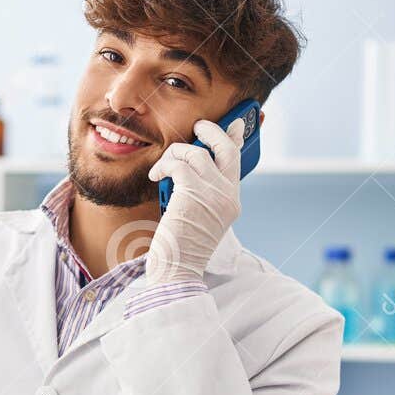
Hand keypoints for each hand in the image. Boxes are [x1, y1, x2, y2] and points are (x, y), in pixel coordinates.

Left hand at [144, 116, 246, 284]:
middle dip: (212, 131)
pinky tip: (155, 176)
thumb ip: (204, 194)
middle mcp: (228, 196)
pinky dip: (164, 165)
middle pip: (227, 148)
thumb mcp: (200, 218)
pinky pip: (178, 163)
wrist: (177, 271)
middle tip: (198, 126)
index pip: (238, 162)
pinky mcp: (194, 193)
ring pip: (197, 152)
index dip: (236, 138)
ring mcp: (214, 194)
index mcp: (231, 202)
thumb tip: (193, 167)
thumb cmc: (181, 249)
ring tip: (163, 166)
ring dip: (175, 153)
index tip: (234, 124)